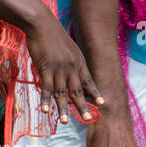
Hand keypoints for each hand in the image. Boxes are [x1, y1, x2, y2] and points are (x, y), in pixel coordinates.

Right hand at [24, 9, 103, 125]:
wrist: (43, 25)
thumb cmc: (53, 35)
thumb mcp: (67, 48)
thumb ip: (69, 60)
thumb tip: (68, 69)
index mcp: (78, 62)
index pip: (89, 81)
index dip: (95, 93)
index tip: (102, 104)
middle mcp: (72, 67)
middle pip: (78, 91)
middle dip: (83, 106)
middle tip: (88, 120)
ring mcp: (59, 69)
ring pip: (62, 93)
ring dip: (64, 108)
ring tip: (65, 122)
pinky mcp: (46, 68)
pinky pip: (46, 88)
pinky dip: (46, 100)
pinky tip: (45, 111)